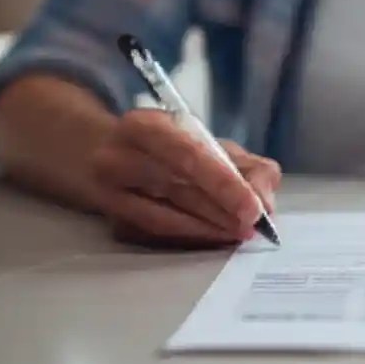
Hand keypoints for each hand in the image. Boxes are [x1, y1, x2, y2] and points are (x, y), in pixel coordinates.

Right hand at [88, 109, 280, 246]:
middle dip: (220, 210)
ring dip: (208, 228)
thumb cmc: (166, 149)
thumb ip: (246, 166)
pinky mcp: (110, 217)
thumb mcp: (207, 143)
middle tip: (252, 227)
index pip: (188, 153)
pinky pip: (155, 232)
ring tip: (238, 234)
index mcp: (147, 125)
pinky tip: (214, 238)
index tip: (253, 208)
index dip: (223, 182)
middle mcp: (120, 155)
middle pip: (176, 186)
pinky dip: (189, 237)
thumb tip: (265, 200)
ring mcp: (109, 189)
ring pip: (164, 215)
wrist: (99, 154)